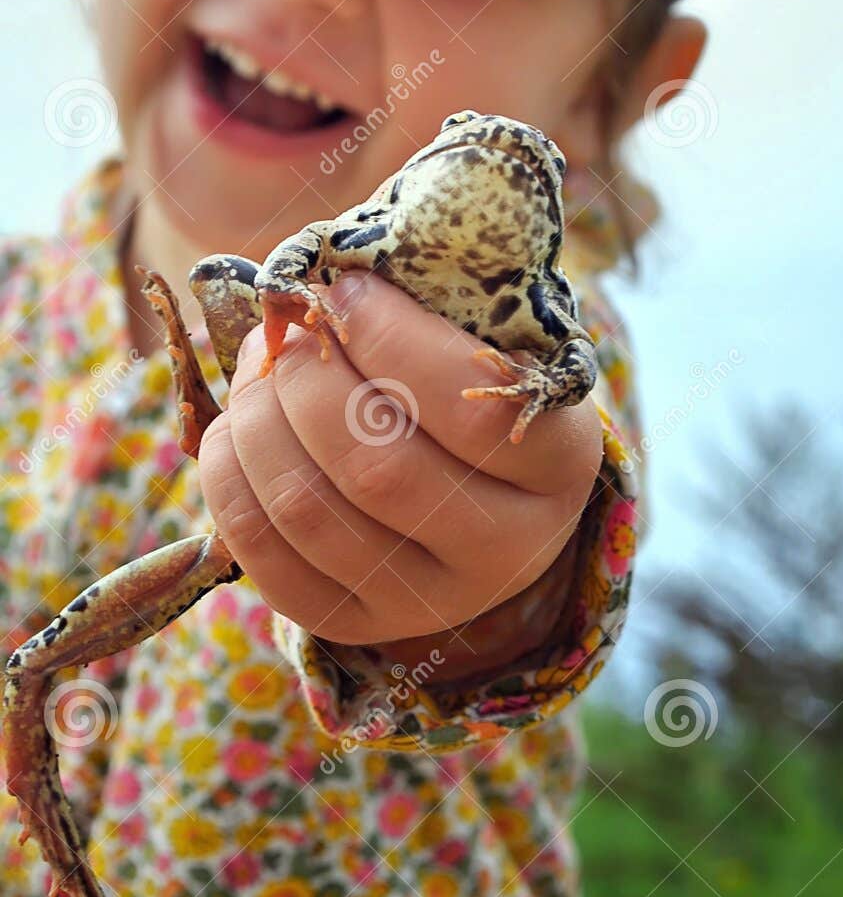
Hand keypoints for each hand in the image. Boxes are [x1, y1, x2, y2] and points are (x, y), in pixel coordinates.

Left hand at [196, 270, 603, 657]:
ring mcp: (428, 600)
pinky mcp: (352, 621)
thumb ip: (426, 307)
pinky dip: (227, 474)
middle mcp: (507, 549)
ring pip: (307, 509)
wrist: (480, 493)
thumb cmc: (474, 386)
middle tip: (291, 329)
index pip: (468, 405)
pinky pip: (261, 553)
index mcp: (560, 463)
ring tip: (261, 369)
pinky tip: (239, 428)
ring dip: (255, 419)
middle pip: (376, 467)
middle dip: (308, 378)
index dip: (387, 336)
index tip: (344, 289)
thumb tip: (311, 275)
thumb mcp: (485, 341)